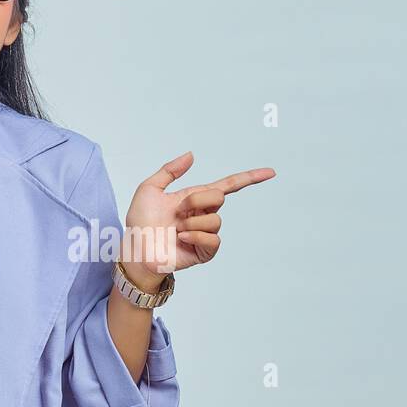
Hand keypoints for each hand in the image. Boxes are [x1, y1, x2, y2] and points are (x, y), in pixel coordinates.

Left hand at [121, 150, 275, 287]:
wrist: (136, 249)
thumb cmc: (140, 222)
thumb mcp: (149, 189)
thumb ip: (169, 170)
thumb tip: (191, 155)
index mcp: (195, 198)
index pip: (227, 185)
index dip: (249, 178)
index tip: (270, 172)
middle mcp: (203, 214)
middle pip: (218, 197)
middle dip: (196, 200)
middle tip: (178, 211)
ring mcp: (205, 233)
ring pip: (215, 219)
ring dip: (192, 222)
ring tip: (177, 229)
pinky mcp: (204, 251)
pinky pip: (213, 239)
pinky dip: (196, 236)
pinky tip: (182, 239)